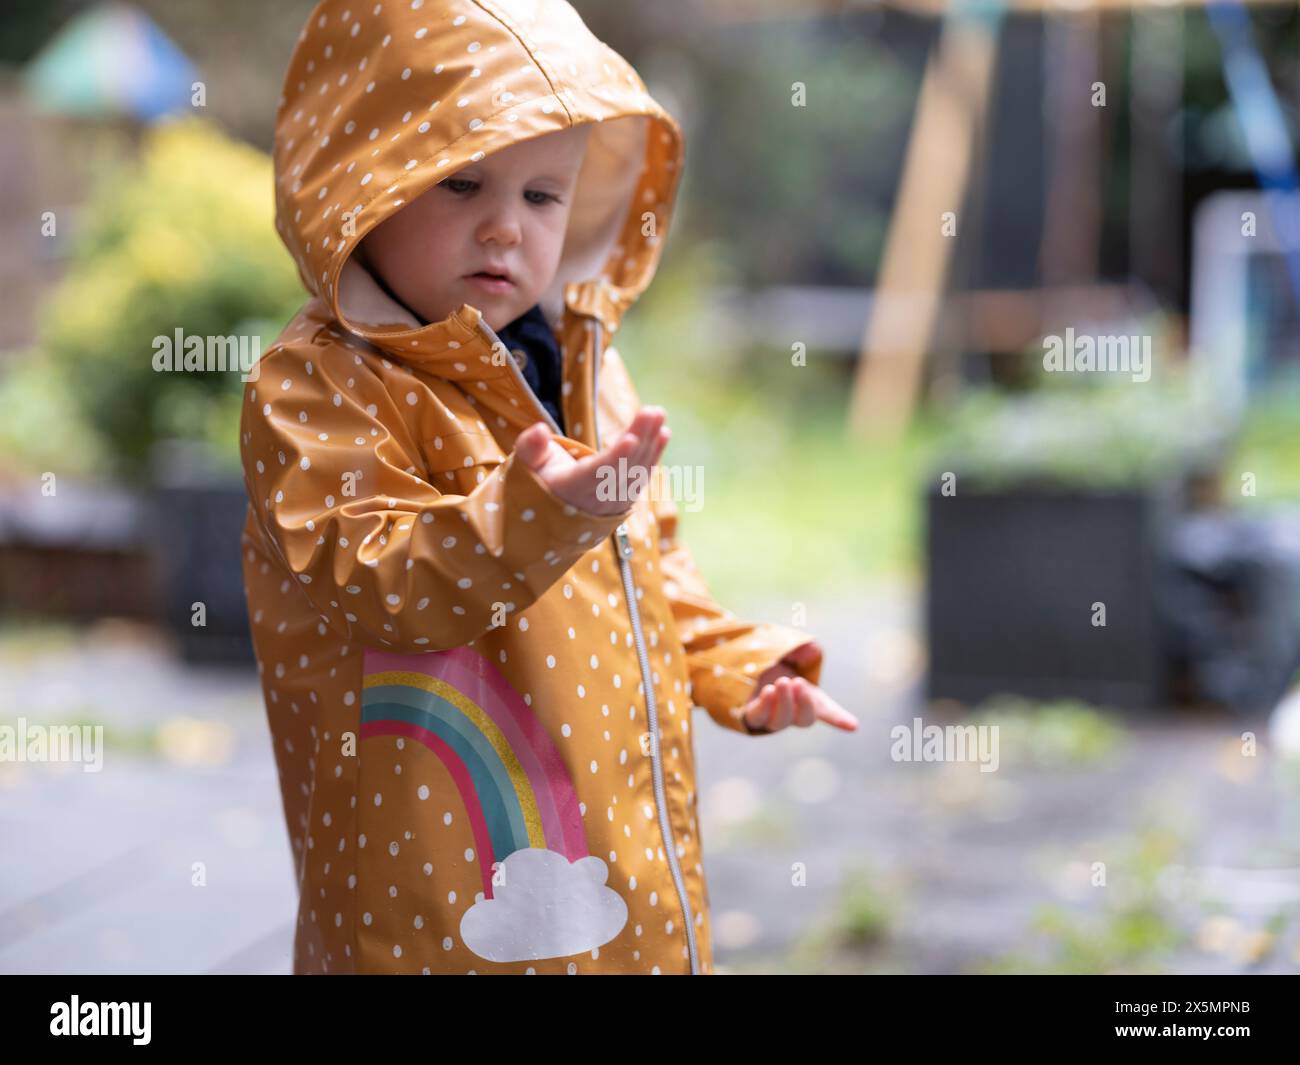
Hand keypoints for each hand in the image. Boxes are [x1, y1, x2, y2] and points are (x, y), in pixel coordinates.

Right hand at [514, 406, 669, 516]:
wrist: (551, 518)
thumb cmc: (538, 484)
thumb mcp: (527, 466)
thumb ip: (530, 448)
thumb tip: (539, 430)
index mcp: (573, 489)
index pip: (598, 473)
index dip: (616, 457)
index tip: (632, 439)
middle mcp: (597, 498)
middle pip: (624, 467)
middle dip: (640, 439)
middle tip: (653, 412)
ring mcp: (614, 500)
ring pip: (637, 471)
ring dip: (651, 443)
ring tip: (658, 415)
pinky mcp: (625, 498)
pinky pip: (642, 475)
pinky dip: (654, 454)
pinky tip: (663, 433)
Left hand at [739, 642, 857, 733]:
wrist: (738, 660)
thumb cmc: (771, 654)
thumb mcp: (791, 646)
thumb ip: (804, 647)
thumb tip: (812, 649)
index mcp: (806, 696)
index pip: (826, 711)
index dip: (839, 718)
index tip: (853, 726)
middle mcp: (790, 710)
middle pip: (803, 720)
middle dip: (804, 703)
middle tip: (797, 682)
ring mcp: (770, 715)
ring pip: (780, 722)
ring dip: (783, 703)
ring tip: (780, 683)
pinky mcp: (750, 713)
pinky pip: (758, 718)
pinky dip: (765, 706)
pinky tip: (768, 692)